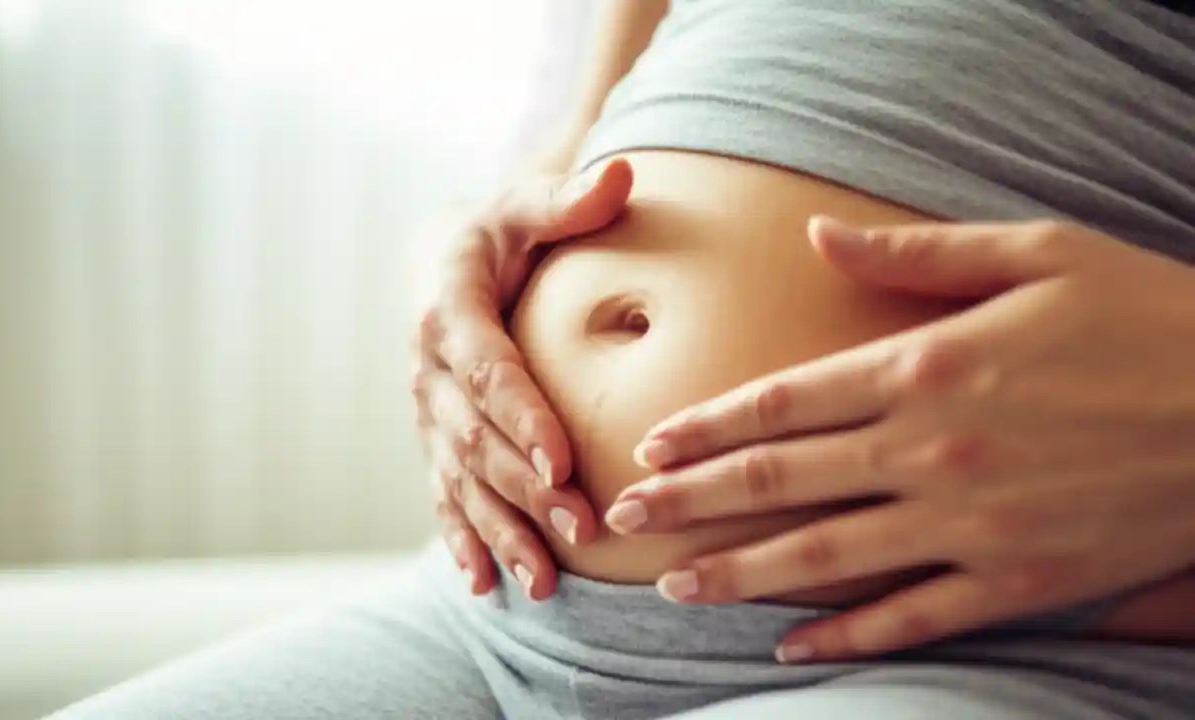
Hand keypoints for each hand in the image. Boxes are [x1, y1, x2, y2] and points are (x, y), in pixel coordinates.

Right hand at [412, 159, 632, 598]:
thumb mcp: (524, 208)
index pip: (487, 367)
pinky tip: (484, 584)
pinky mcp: (434, 441)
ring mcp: (428, 413)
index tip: (563, 462)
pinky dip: (462, 540)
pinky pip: (443, 496)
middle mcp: (429, 369)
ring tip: (542, 581)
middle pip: (477, 437)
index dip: (521, 417)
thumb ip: (568, 201)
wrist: (441, 262)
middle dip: (525, 488)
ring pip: (462, 479)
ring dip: (500, 530)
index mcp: (448, 308)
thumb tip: (623, 174)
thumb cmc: (500, 234)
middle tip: (580, 528)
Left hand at [608, 216, 1194, 659]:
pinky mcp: (1018, 581)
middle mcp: (931, 451)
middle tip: (624, 520)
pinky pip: (912, 619)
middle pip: (781, 482)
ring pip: (826, 557)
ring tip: (674, 584)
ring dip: (741, 573)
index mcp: (926, 366)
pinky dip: (846, 635)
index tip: (651, 445)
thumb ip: (916, 253)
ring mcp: (971, 524)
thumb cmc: (1146, 318)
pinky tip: (790, 644)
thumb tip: (820, 235)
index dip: (708, 426)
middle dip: (692, 502)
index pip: (785, 402)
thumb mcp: (1036, 255)